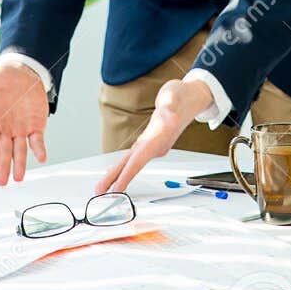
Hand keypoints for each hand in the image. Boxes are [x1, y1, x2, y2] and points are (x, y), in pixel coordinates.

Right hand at [0, 58, 48, 185]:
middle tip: (1, 182)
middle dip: (2, 167)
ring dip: (19, 164)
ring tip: (18, 178)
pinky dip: (39, 149)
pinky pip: (37, 140)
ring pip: (19, 151)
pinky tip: (41, 157)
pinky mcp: (36, 126)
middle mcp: (5, 129)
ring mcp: (21, 129)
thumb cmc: (0, 78)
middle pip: (3, 151)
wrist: (23, 71)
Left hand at [95, 78, 213, 194]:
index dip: (128, 174)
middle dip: (117, 180)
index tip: (118, 188)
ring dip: (119, 175)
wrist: (190, 98)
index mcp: (158, 138)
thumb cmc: (182, 97)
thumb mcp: (174, 96)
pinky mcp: (150, 142)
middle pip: (132, 165)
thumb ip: (170, 108)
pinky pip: (135, 158)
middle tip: (100, 192)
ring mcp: (153, 145)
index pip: (139, 160)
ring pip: (132, 163)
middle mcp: (155, 145)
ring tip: (105, 187)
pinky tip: (118, 172)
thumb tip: (170, 117)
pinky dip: (125, 167)